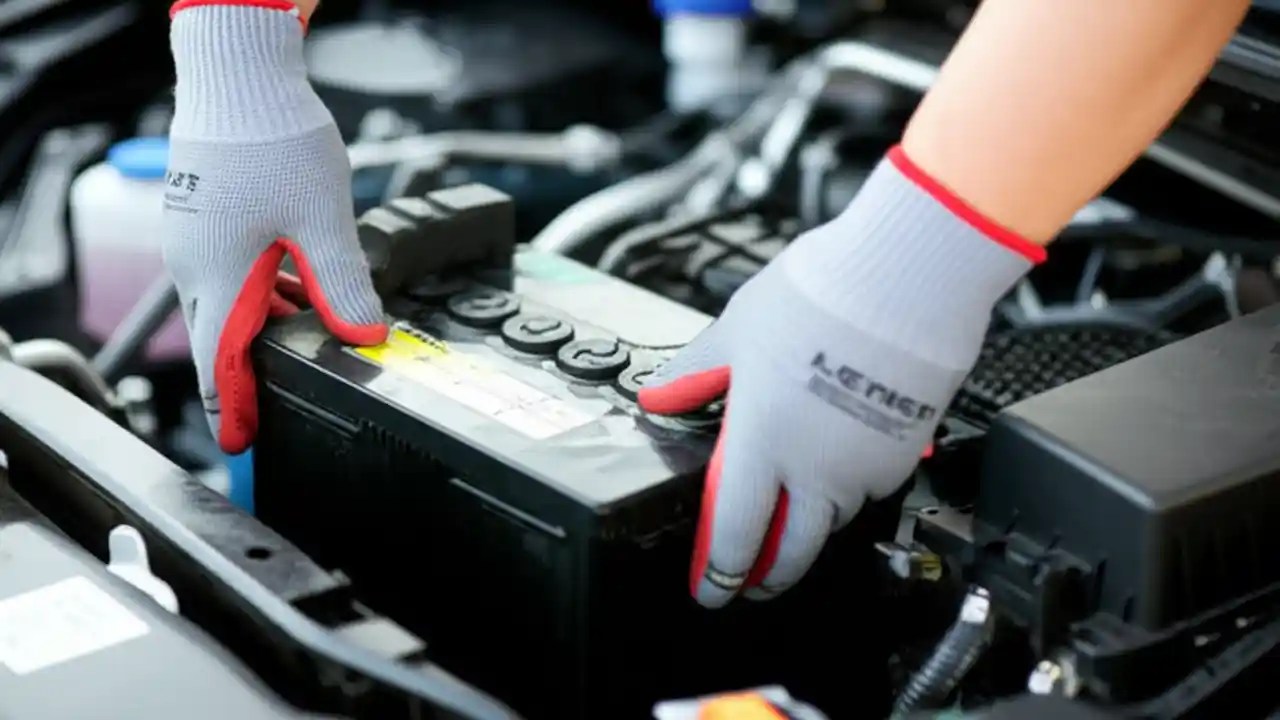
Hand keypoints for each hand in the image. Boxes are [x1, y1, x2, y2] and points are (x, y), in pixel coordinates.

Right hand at [163, 1, 385, 453]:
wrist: (241, 73)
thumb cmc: (276, 140)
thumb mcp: (324, 223)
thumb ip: (344, 286)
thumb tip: (369, 338)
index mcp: (218, 276)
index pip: (220, 364)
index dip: (235, 409)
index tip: (244, 443)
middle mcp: (195, 262)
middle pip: (220, 337)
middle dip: (248, 374)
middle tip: (272, 407)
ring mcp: (195, 236)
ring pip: (228, 300)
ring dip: (261, 327)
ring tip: (302, 348)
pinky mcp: (206, 213)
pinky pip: (230, 268)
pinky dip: (260, 290)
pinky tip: (296, 287)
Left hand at [638, 146, 1042, 607]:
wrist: (904, 280)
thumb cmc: (819, 298)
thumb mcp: (734, 332)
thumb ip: (694, 375)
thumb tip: (658, 397)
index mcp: (761, 447)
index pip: (734, 536)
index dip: (719, 572)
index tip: (710, 586)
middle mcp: (814, 472)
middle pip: (791, 553)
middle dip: (767, 576)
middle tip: (752, 581)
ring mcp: (866, 468)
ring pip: (832, 522)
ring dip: (807, 529)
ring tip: (789, 517)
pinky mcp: (905, 453)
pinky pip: (871, 489)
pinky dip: (848, 490)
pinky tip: (836, 464)